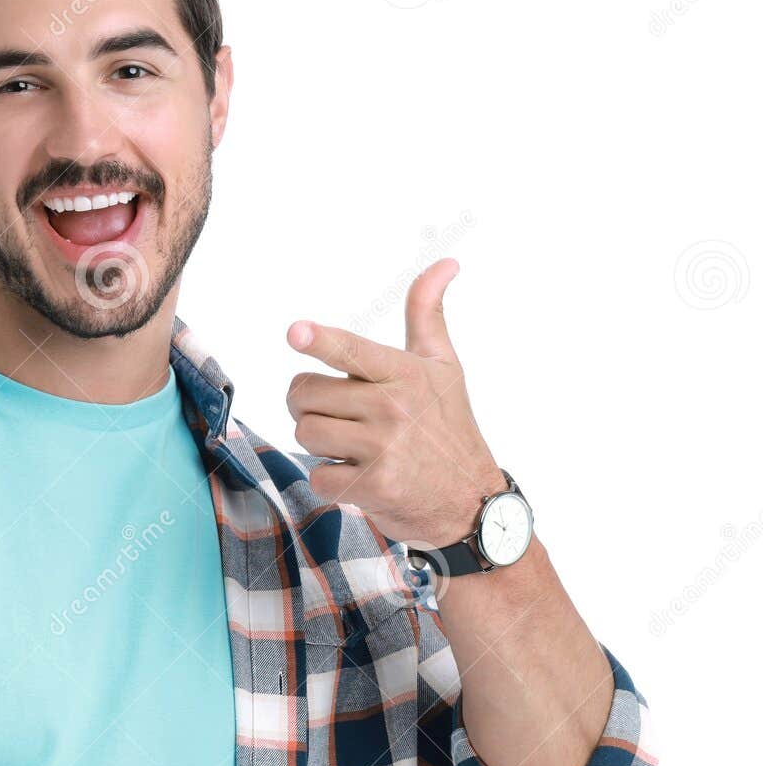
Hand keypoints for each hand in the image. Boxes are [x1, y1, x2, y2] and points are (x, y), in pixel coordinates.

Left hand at [284, 257, 504, 545]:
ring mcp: (383, 448)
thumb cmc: (448, 426)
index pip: (351, 350)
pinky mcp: (371, 485)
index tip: (296, 332)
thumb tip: (446, 263)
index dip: (319, 340)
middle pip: (304, 393)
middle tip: (340, 414)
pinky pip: (317, 473)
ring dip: (318, 441)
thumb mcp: (443, 367)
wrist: (468, 502)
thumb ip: (428, 315)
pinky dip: (329, 478)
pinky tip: (359, 474)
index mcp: (406, 372)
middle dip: (310, 404)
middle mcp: (394, 407)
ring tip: (352, 444)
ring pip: (305, 432)